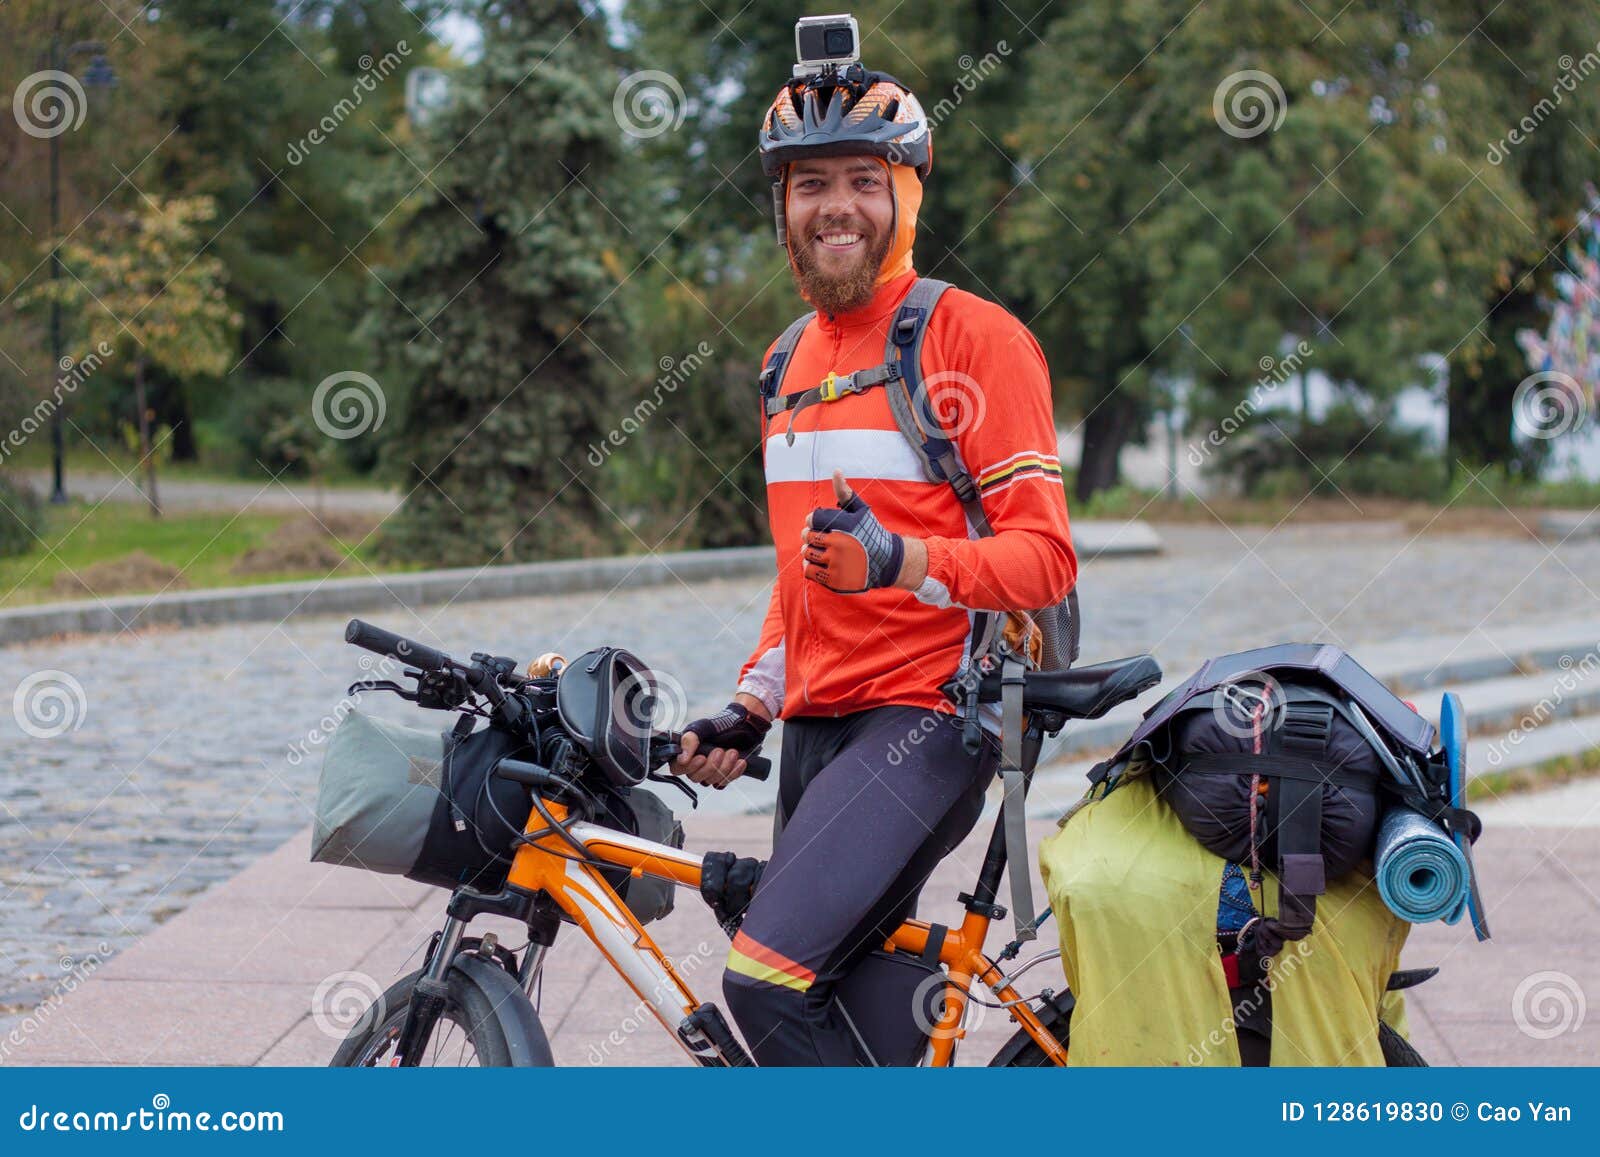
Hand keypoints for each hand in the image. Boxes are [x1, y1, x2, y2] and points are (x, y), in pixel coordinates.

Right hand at [672, 700, 770, 789]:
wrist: (744, 725)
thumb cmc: (722, 724)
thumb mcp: (703, 727)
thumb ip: (690, 740)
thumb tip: (681, 758)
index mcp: (686, 751)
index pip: (677, 768)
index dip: (689, 766)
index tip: (702, 758)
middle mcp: (695, 763)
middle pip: (695, 777)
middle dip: (710, 765)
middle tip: (719, 751)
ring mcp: (710, 771)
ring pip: (711, 780)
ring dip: (724, 767)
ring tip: (732, 752)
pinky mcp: (723, 775)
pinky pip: (725, 782)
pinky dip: (734, 772)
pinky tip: (740, 761)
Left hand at [802, 472, 905, 593]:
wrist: (886, 561)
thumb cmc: (870, 532)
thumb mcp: (860, 510)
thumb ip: (844, 491)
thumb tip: (836, 471)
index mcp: (844, 525)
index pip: (811, 519)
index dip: (814, 520)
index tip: (822, 524)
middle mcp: (840, 544)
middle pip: (807, 536)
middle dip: (811, 535)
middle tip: (822, 538)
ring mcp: (837, 564)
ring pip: (806, 553)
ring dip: (810, 551)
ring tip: (821, 550)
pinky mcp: (835, 580)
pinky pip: (809, 571)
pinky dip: (810, 566)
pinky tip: (820, 563)